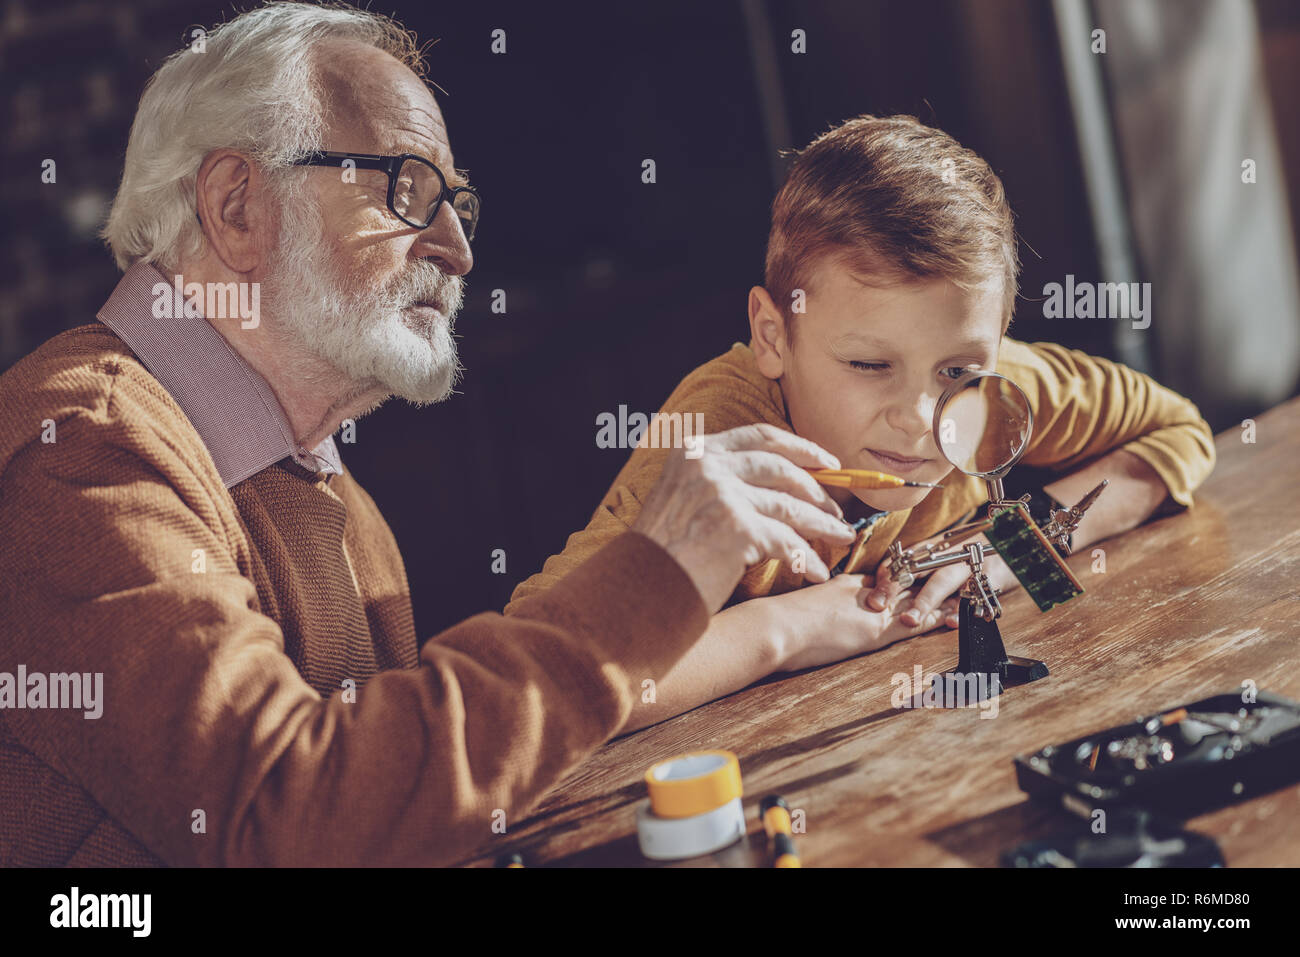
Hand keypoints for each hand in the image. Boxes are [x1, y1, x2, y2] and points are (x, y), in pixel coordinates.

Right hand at [633, 424, 856, 611]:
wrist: (637, 588)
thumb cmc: (662, 552)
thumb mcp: (682, 497)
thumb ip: (719, 481)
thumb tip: (780, 483)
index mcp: (696, 450)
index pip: (761, 436)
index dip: (801, 447)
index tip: (828, 463)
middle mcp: (709, 465)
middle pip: (782, 468)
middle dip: (818, 490)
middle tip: (837, 511)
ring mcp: (723, 494)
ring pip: (790, 505)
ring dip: (822, 524)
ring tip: (841, 539)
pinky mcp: (737, 528)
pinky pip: (787, 541)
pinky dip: (807, 557)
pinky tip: (818, 570)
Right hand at [770, 573, 954, 671]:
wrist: (777, 629)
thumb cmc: (784, 621)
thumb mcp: (814, 602)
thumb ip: (833, 600)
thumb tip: (838, 607)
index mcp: (851, 582)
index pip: (890, 573)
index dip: (912, 569)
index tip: (931, 562)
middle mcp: (867, 590)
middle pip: (910, 580)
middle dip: (936, 574)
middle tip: (962, 566)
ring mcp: (873, 610)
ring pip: (917, 598)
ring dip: (942, 596)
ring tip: (967, 591)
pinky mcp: (875, 631)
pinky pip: (913, 622)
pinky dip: (935, 618)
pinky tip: (952, 618)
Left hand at [866, 532, 1018, 628]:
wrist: (1014, 544)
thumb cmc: (969, 556)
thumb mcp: (942, 557)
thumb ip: (917, 571)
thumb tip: (883, 591)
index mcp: (932, 549)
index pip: (902, 561)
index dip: (886, 579)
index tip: (873, 599)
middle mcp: (947, 554)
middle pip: (918, 569)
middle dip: (898, 588)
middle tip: (882, 609)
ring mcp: (968, 565)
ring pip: (943, 581)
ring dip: (926, 601)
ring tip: (911, 619)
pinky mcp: (989, 577)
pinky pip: (974, 594)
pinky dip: (963, 609)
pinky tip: (951, 622)